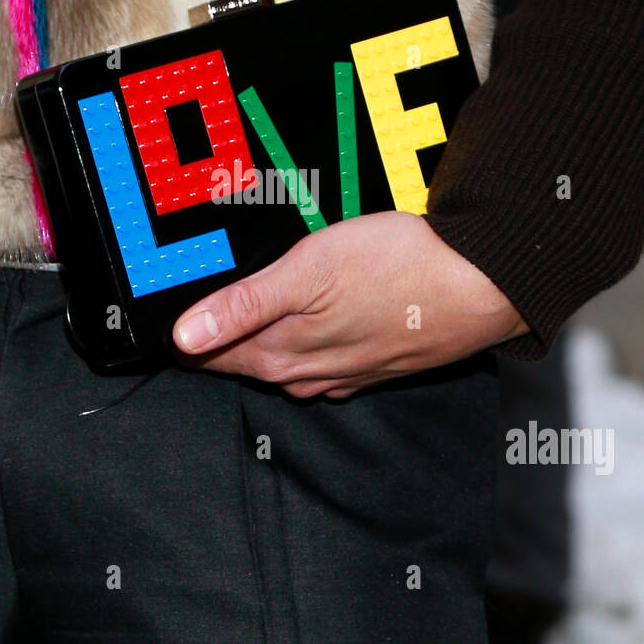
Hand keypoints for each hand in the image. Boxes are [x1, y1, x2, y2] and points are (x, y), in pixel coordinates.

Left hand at [172, 211, 528, 397]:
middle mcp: (308, 374)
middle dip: (215, 339)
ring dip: (259, 342)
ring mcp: (343, 374)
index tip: (160, 320)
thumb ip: (242, 305)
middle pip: (243, 359)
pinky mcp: (371, 365)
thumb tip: (184, 336)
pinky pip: (320, 363)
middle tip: (191, 311)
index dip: (183, 335)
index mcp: (283, 353)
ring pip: (282, 362)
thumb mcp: (308, 272)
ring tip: (240, 316)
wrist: (483, 285)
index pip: (209, 354)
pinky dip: (303, 344)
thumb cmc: (401, 269)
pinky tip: (308, 326)